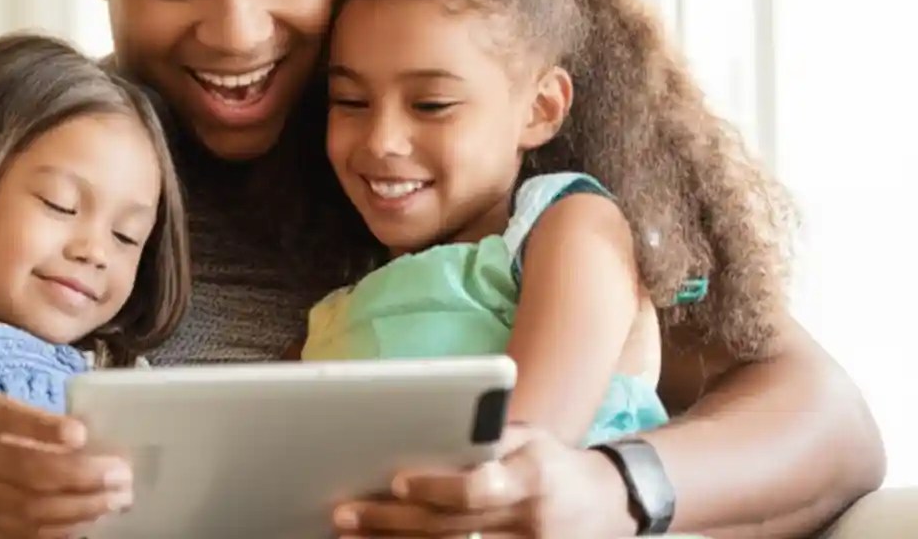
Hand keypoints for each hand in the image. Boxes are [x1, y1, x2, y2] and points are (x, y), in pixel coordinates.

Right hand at [0, 393, 132, 537]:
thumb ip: (33, 418)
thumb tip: (89, 430)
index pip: (8, 418)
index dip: (44, 428)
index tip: (80, 433)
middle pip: (28, 472)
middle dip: (81, 476)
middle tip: (122, 474)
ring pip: (31, 508)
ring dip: (80, 507)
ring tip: (117, 499)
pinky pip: (24, 530)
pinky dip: (61, 528)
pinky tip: (92, 520)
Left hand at [332, 425, 637, 537]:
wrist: (613, 507)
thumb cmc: (555, 464)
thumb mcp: (530, 438)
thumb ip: (485, 438)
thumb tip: (424, 429)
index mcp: (533, 476)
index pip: (479, 488)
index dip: (437, 487)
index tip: (396, 479)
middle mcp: (530, 520)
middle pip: (451, 529)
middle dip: (392, 521)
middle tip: (344, 514)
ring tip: (353, 536)